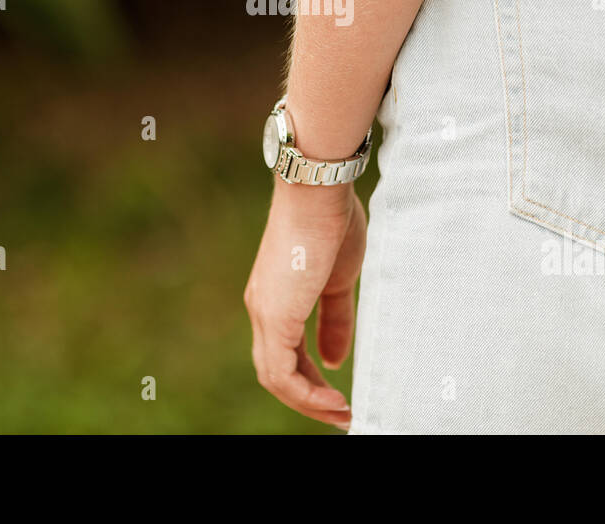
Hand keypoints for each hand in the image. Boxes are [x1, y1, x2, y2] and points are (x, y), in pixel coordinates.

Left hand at [244, 176, 366, 429]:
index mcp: (275, 297)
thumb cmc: (332, 222)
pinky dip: (306, 394)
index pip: (284, 353)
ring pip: (275, 377)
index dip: (311, 381)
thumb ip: (335, 319)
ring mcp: (265, 312)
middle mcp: (262, 308)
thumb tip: (335, 360)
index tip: (338, 396)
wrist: (319, 190)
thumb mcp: (339, 279)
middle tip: (342, 415)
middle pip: (276, 371)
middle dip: (309, 399)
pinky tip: (333, 401)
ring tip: (342, 414)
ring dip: (308, 403)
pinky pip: (282, 372)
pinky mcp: (275, 315)